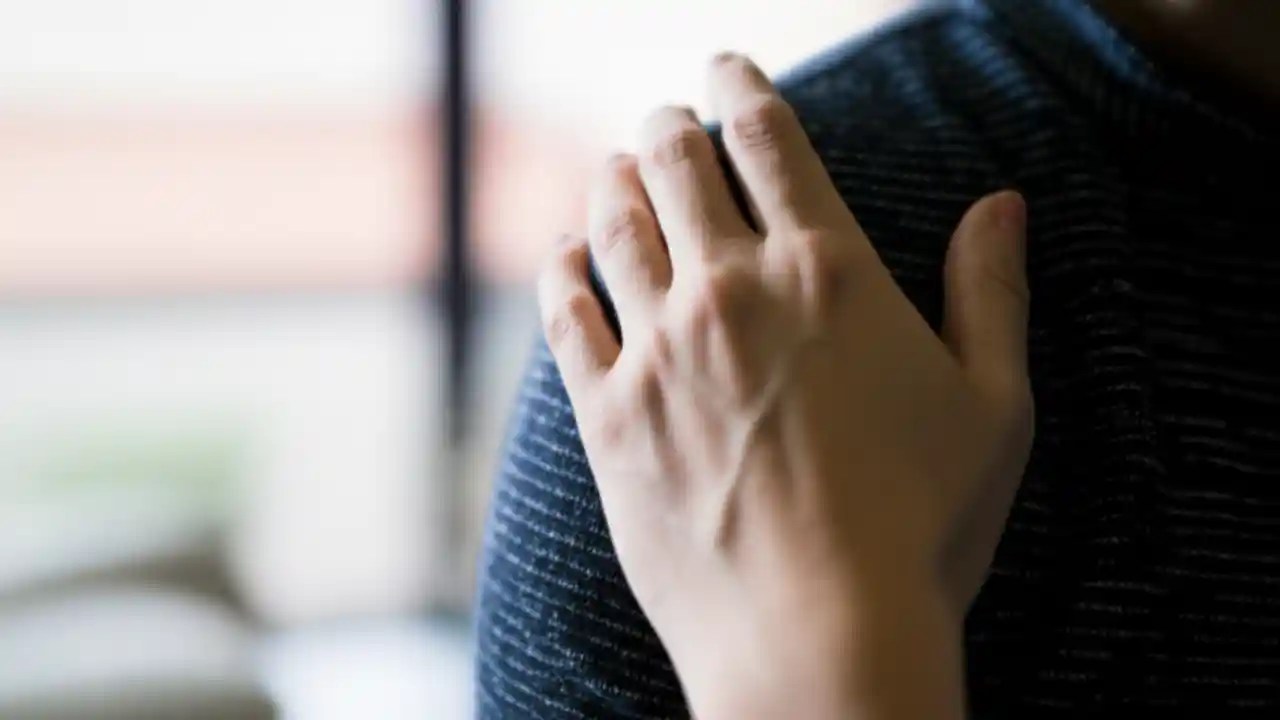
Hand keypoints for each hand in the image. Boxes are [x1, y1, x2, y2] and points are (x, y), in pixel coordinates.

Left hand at [539, 53, 1031, 718]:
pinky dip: (561, 267)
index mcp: (828, 273)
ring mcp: (659, 351)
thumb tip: (1003, 202)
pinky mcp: (608, 414)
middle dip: (668, 126)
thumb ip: (993, 291)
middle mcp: (732, 292)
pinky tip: (565, 255)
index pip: (768, 138)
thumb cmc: (923, 529)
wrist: (820, 639)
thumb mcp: (992, 406)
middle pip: (677, 165)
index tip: (725, 65)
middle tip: (665, 119)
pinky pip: (563, 311)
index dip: (740, 84)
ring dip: (613, 180)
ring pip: (614, 223)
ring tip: (616, 167)